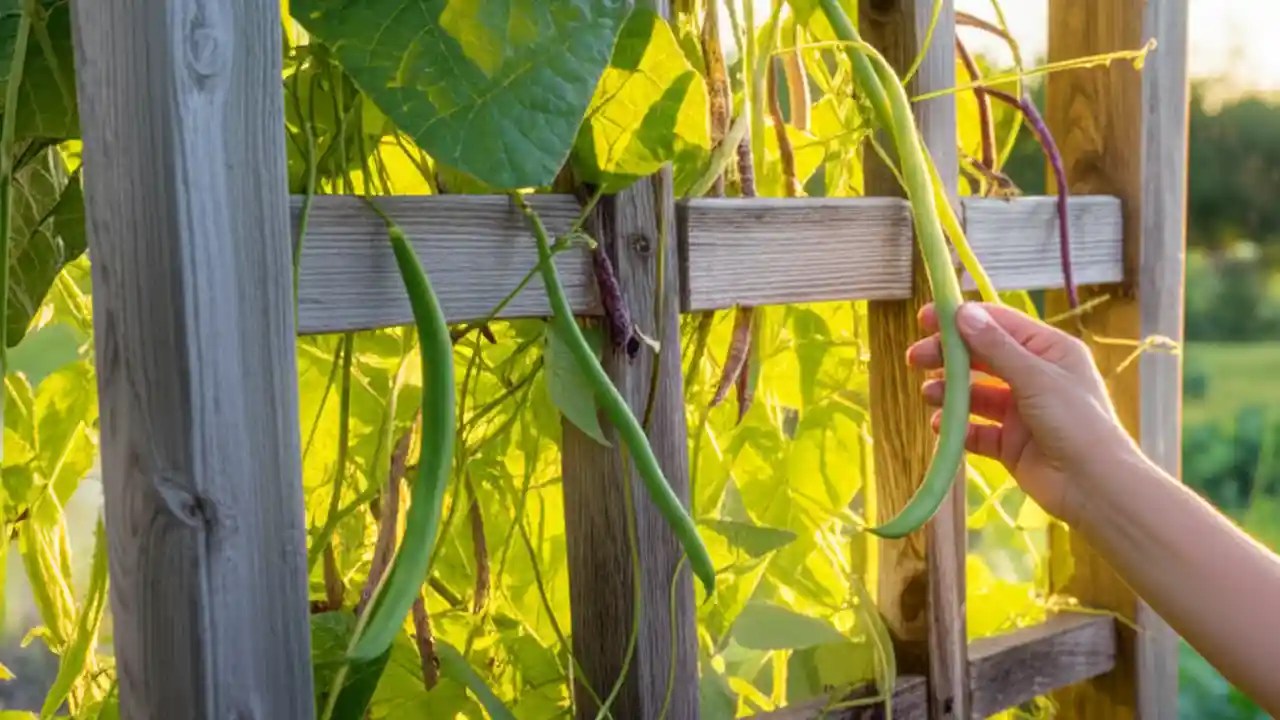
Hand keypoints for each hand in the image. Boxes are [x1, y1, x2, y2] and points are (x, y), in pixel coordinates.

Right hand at [905, 301, 1137, 523]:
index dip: (962, 319)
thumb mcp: (1036, 377)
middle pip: (981, 357)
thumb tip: (963, 312)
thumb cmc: (1076, 422)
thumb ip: (996, 346)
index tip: (926, 319)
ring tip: (928, 395)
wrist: (1094, 486)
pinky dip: (957, 427)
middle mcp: (1034, 376)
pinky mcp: (1010, 443)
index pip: (999, 324)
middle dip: (948, 357)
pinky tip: (941, 426)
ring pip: (975, 393)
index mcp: (1049, 351)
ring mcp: (1020, 411)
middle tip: (915, 358)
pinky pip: (976, 430)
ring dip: (949, 391)